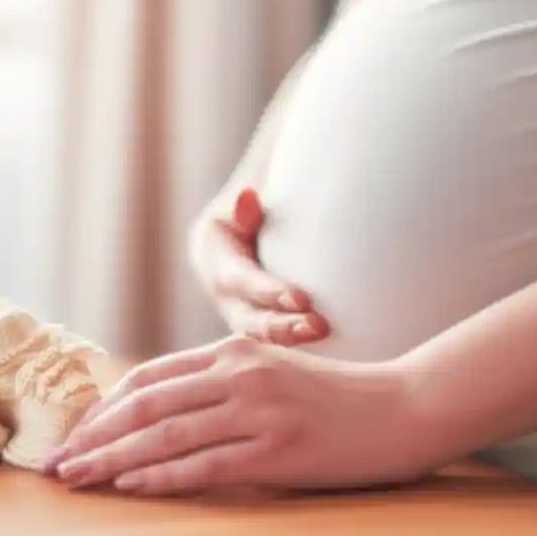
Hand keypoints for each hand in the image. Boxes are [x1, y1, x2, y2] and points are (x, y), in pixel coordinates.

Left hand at [47, 336, 441, 494]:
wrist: (403, 407)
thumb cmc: (335, 396)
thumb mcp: (272, 372)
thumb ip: (222, 383)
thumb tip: (163, 411)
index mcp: (233, 351)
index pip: (149, 378)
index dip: (105, 407)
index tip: (76, 433)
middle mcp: (238, 374)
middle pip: (145, 405)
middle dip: (94, 435)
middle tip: (58, 462)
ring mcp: (258, 411)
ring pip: (165, 435)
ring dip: (112, 459)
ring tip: (78, 479)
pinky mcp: (278, 450)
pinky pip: (203, 466)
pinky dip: (160, 476)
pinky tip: (130, 486)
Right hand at [190, 188, 328, 345]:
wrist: (261, 209)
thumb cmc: (263, 191)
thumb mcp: (251, 192)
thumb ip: (247, 204)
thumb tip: (246, 196)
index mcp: (211, 250)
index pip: (237, 278)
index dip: (267, 291)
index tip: (303, 299)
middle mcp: (219, 285)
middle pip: (244, 314)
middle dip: (279, 325)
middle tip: (319, 326)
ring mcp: (235, 305)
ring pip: (258, 332)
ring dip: (290, 337)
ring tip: (324, 332)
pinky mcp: (256, 317)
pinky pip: (271, 336)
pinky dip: (294, 343)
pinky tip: (325, 344)